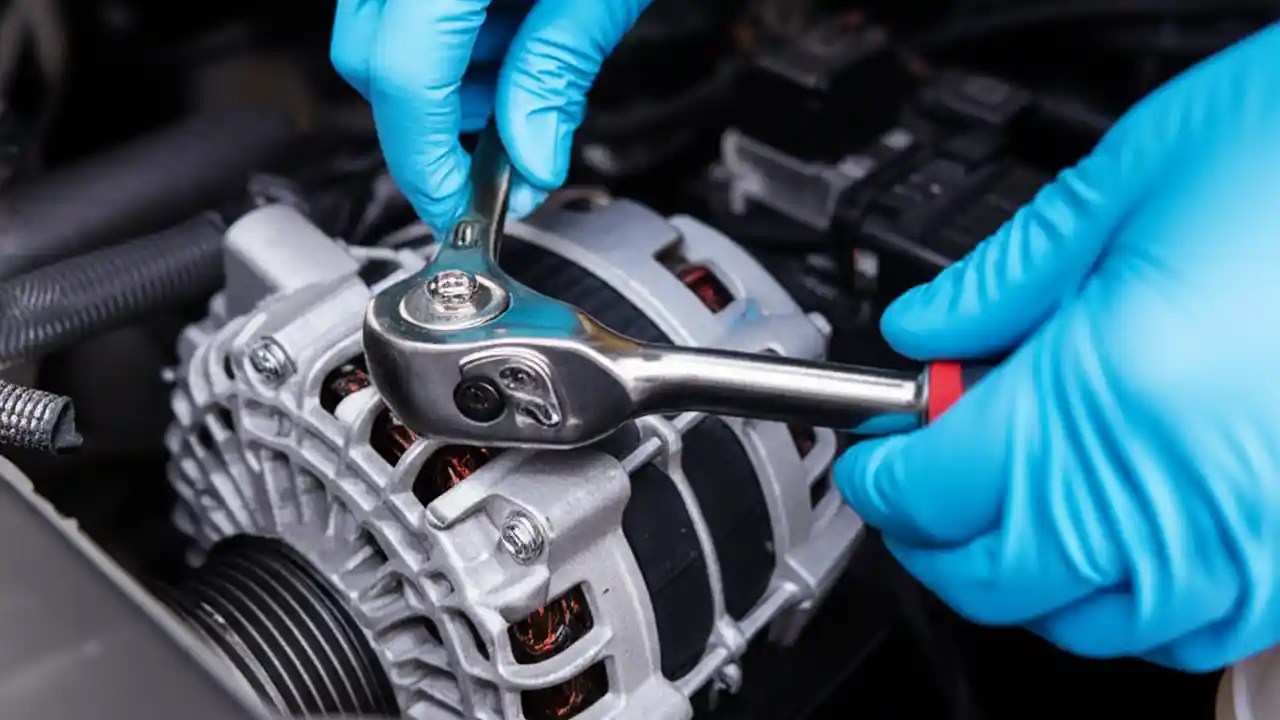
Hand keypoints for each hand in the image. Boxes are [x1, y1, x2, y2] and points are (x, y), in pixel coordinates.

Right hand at [331, 0, 651, 232]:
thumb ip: (557, 71)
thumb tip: (532, 163)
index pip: (402, 77)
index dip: (430, 163)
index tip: (460, 213)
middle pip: (370, 60)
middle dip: (436, 127)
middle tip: (507, 154)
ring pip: (380, 34)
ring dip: (448, 81)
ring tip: (524, 80)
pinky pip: (403, 4)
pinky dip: (451, 38)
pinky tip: (510, 38)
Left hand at [835, 22, 1279, 671]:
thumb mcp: (1135, 179)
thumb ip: (1004, 277)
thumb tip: (929, 330)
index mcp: (1116, 392)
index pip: (935, 489)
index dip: (885, 474)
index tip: (878, 447)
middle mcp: (1184, 495)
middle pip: (994, 576)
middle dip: (933, 534)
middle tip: (924, 471)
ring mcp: (1260, 547)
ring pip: (1086, 622)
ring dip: (1021, 570)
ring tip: (1010, 493)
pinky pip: (1189, 629)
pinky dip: (1123, 599)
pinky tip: (1114, 532)